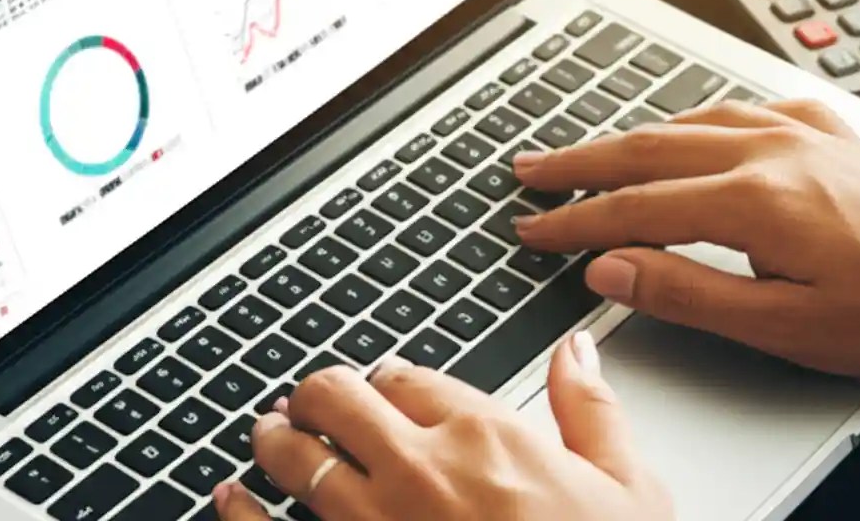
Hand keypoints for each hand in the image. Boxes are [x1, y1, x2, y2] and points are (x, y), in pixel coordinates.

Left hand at [214, 333, 672, 520]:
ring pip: (296, 456)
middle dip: (319, 393)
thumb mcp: (630, 493)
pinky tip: (229, 499)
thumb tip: (576, 354)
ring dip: (276, 437)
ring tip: (270, 433)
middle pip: (338, 398)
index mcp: (487, 438)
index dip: (387, 380)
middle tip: (313, 401)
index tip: (382, 389)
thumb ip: (593, 414)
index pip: (408, 378)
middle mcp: (421, 470)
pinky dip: (239, 512)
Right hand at [513, 99, 859, 376]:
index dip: (574, 219)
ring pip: (689, 120)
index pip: (633, 207)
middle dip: (579, 160)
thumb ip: (687, 292)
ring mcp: (799, 134)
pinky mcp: (826, 132)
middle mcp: (770, 152)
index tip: (532, 227)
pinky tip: (688, 126)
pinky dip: (697, 117)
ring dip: (629, 134)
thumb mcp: (783, 325)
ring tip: (588, 148)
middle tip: (529, 167)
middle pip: (647, 148)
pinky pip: (743, 107)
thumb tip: (610, 267)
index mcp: (754, 200)